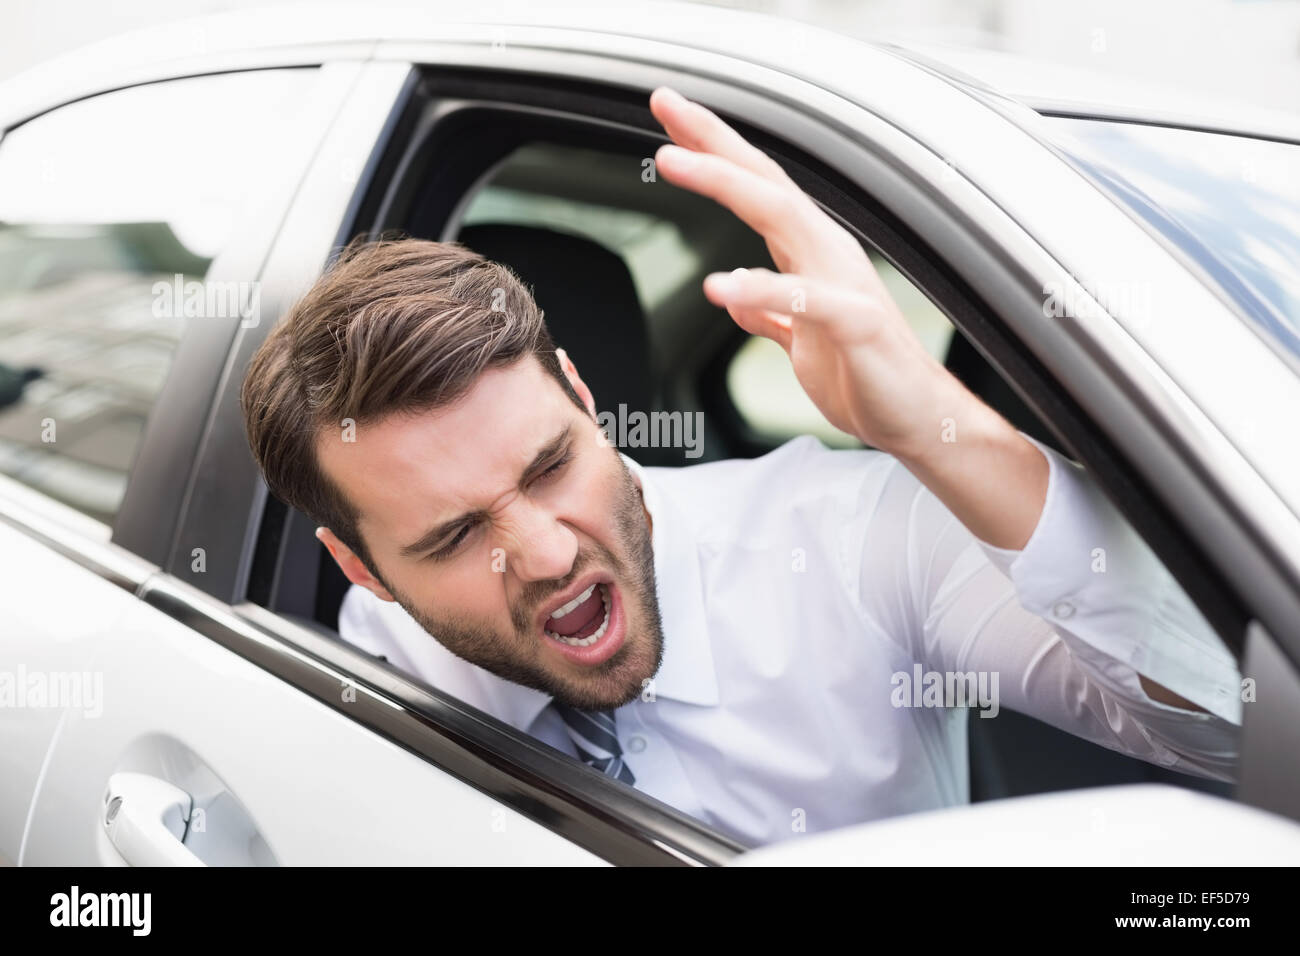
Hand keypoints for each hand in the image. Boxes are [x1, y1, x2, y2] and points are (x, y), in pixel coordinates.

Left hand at [648, 86, 964, 457]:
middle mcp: (828, 254)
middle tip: (666, 102)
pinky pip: (804, 300)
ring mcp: (844, 283)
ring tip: (673, 163)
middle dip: (714, 140)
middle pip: (764, 182)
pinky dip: (760, 290)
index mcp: (812, 254)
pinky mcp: (856, 324)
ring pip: (782, 216)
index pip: (757, 188)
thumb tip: (742, 299)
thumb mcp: (804, 340)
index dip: (714, 150)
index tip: (670, 117)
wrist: (917, 419)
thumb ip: (772, 314)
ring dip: (725, 184)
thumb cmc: (867, 375)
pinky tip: (718, 287)